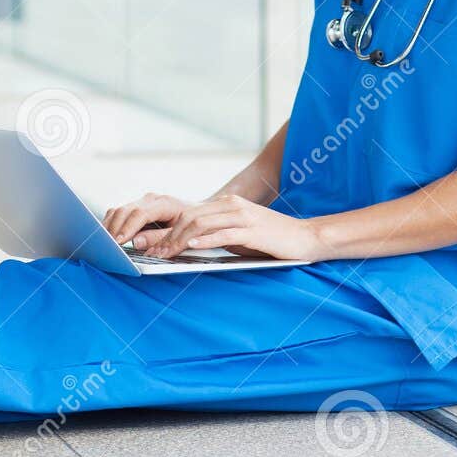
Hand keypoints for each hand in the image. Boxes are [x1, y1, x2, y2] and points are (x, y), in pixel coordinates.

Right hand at [102, 193, 186, 247]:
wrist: (198, 213)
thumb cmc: (191, 225)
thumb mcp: (181, 233)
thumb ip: (159, 239)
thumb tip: (136, 242)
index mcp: (163, 203)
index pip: (140, 214)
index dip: (127, 228)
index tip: (118, 242)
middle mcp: (150, 200)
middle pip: (125, 210)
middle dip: (113, 229)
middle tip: (106, 246)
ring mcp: (141, 202)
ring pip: (118, 211)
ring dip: (109, 226)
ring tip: (103, 243)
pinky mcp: (136, 208)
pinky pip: (118, 214)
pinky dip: (111, 225)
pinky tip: (107, 237)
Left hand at [141, 195, 320, 261]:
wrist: (305, 237)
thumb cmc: (271, 239)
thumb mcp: (240, 233)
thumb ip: (217, 233)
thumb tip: (189, 244)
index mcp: (227, 203)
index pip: (189, 213)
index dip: (167, 230)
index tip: (152, 246)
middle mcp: (232, 205)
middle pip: (190, 217)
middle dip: (167, 236)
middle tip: (152, 253)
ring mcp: (242, 216)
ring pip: (201, 224)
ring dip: (179, 240)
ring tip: (165, 253)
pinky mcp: (252, 230)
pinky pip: (223, 233)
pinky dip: (204, 239)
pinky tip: (191, 246)